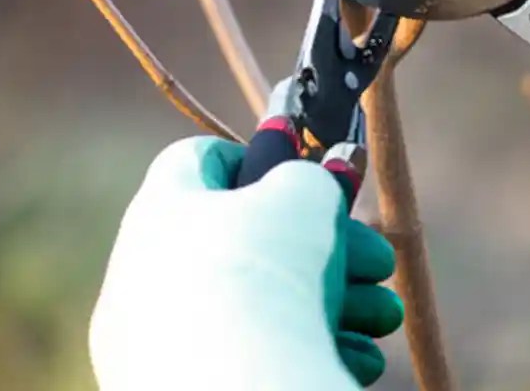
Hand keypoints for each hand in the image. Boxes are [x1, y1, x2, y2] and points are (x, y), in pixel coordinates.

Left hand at [89, 136, 402, 389]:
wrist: (234, 387)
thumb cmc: (265, 271)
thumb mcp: (305, 198)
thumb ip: (311, 178)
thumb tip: (312, 183)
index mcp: (162, 208)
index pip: (202, 161)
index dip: (260, 160)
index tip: (307, 178)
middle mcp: (148, 270)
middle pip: (247, 242)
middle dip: (327, 250)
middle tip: (377, 265)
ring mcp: (158, 334)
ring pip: (257, 304)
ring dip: (332, 303)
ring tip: (382, 318)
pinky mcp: (178, 382)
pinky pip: (247, 353)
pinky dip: (302, 348)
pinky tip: (356, 358)